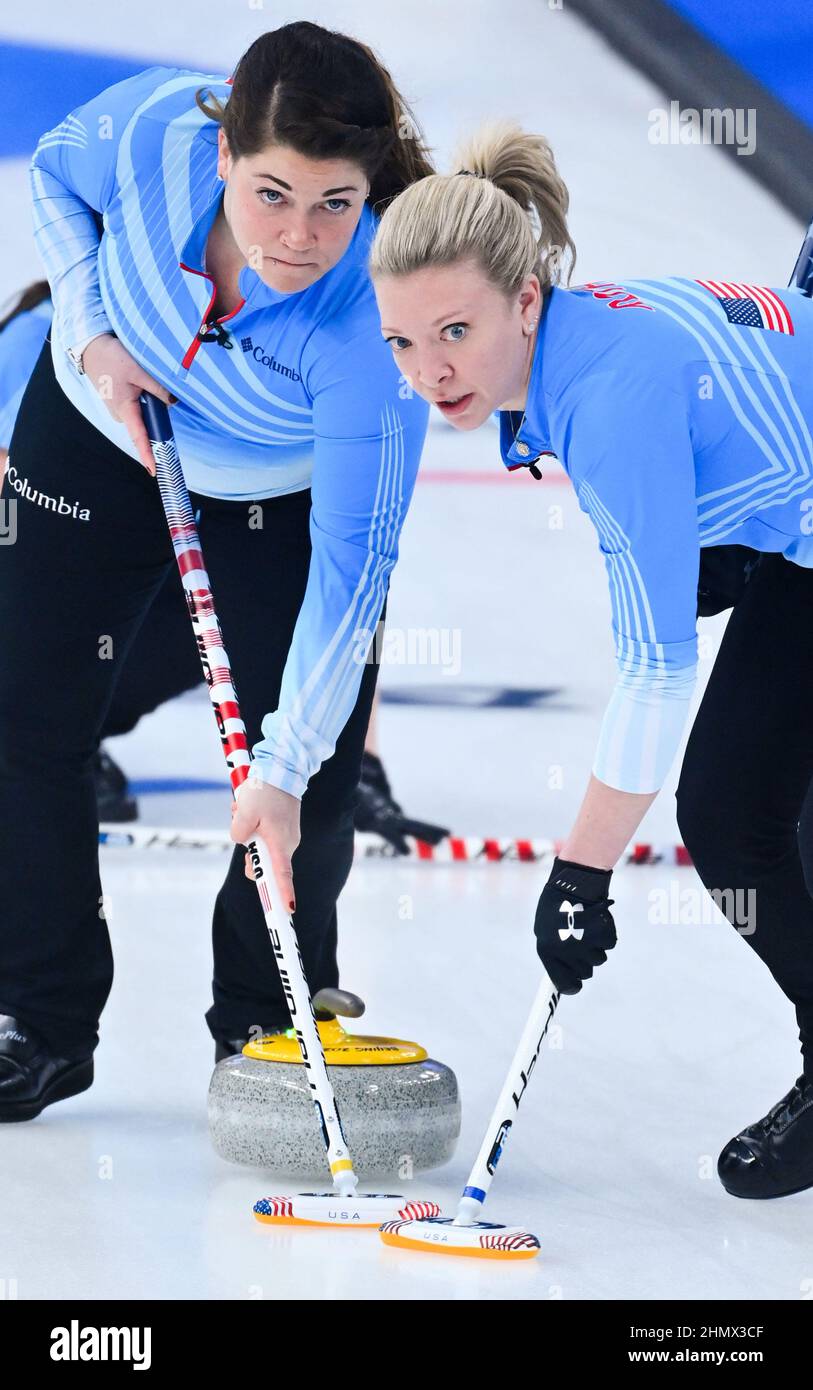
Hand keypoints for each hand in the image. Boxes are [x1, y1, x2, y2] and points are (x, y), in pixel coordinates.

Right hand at [81, 334, 176, 475]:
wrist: (91, 347)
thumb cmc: (112, 358)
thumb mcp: (139, 371)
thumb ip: (158, 388)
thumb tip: (174, 402)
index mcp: (125, 410)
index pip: (139, 438)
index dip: (148, 455)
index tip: (155, 471)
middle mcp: (121, 414)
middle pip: (146, 423)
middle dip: (156, 412)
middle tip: (150, 387)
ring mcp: (119, 408)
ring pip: (143, 412)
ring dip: (149, 401)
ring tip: (138, 378)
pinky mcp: (119, 401)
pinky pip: (137, 405)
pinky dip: (142, 396)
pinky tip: (135, 380)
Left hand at [231, 777, 300, 914]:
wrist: (282, 769)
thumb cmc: (264, 792)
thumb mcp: (243, 813)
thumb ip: (239, 834)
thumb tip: (243, 842)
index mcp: (280, 843)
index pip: (282, 875)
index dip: (284, 893)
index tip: (288, 910)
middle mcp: (287, 843)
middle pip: (263, 862)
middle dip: (248, 850)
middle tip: (240, 824)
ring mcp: (287, 836)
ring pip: (261, 846)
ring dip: (247, 832)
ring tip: (242, 808)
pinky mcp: (283, 828)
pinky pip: (264, 835)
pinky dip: (253, 825)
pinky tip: (247, 807)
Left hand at [534, 857, 615, 994]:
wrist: (575, 882)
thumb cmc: (558, 905)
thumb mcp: (545, 930)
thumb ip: (552, 953)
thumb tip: (559, 977)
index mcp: (547, 950)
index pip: (563, 982)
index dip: (571, 987)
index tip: (576, 986)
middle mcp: (565, 951)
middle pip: (585, 973)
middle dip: (585, 961)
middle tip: (581, 942)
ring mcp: (585, 944)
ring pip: (599, 960)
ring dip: (596, 947)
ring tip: (587, 927)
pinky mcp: (602, 934)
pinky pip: (609, 945)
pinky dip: (606, 935)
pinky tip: (596, 921)